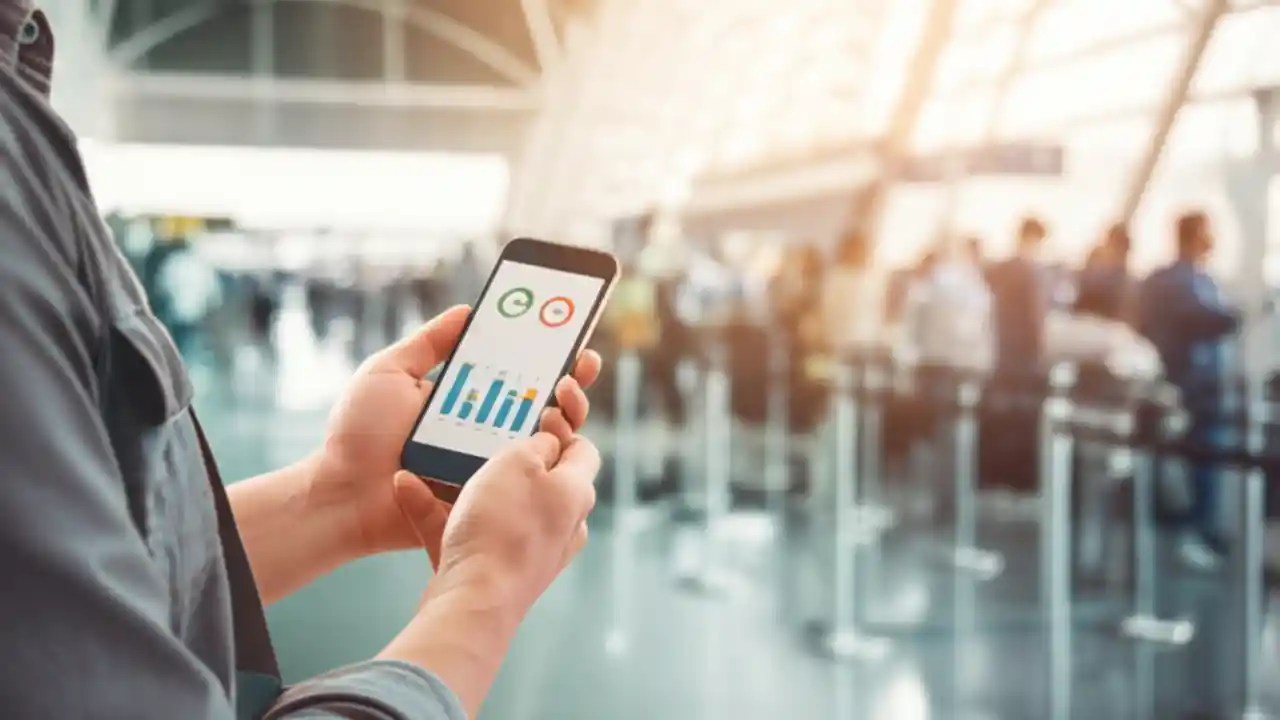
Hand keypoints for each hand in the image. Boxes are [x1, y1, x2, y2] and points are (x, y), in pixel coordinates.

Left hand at [310, 305, 601, 559]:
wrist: (343, 494)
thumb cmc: (359, 435)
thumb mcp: (388, 372)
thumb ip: (428, 343)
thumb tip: (469, 310)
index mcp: (466, 400)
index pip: (516, 374)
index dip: (548, 356)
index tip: (571, 335)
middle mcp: (484, 431)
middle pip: (543, 405)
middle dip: (571, 383)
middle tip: (580, 366)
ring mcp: (488, 464)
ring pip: (544, 441)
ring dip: (566, 415)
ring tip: (563, 398)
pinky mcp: (487, 494)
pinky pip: (526, 479)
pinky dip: (547, 457)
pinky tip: (554, 434)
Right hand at [418, 431, 599, 604]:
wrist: (474, 602)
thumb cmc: (503, 526)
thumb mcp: (520, 462)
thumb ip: (537, 444)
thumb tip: (547, 442)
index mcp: (575, 494)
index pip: (583, 451)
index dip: (562, 428)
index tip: (533, 415)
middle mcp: (561, 526)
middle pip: (543, 480)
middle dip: (512, 458)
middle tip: (484, 439)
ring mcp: (530, 552)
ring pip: (498, 506)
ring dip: (467, 484)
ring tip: (438, 462)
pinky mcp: (494, 572)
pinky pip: (465, 533)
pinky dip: (439, 513)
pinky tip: (407, 489)